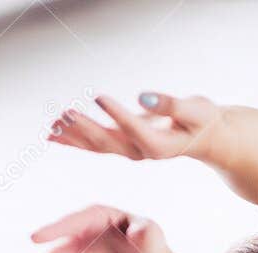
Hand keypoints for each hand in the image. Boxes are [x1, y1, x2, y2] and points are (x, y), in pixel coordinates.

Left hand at [48, 92, 223, 162]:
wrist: (206, 137)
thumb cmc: (203, 121)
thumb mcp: (196, 110)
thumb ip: (172, 105)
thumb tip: (143, 97)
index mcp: (160, 146)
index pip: (134, 129)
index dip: (116, 114)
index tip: (98, 95)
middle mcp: (142, 152)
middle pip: (109, 143)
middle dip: (85, 129)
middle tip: (64, 114)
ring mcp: (131, 150)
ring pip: (97, 146)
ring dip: (74, 136)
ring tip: (52, 125)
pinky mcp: (123, 142)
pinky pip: (94, 143)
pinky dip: (73, 138)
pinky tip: (53, 132)